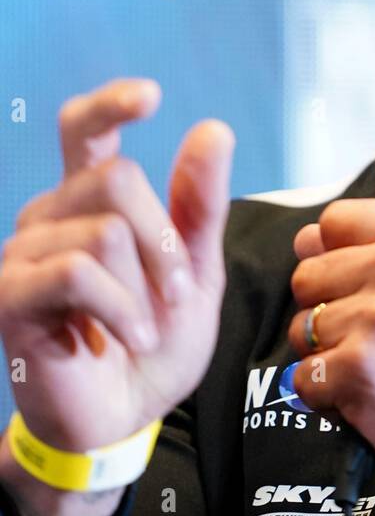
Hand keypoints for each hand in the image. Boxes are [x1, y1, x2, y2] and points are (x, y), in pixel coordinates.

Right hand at [0, 78, 234, 454]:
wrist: (124, 417)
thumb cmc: (153, 341)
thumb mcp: (195, 270)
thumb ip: (200, 204)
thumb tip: (213, 130)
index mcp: (91, 201)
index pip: (85, 130)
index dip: (111, 105)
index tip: (150, 98)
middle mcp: (50, 216)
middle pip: (117, 179)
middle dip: (165, 241)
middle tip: (177, 294)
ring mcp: (23, 253)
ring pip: (104, 231)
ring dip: (146, 288)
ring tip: (146, 326)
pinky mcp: (10, 295)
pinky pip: (77, 272)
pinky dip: (120, 308)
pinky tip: (127, 337)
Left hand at [287, 199, 374, 501]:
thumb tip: (306, 241)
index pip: (334, 221)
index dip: (334, 255)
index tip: (352, 282)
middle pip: (309, 274)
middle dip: (327, 308)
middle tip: (370, 336)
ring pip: (303, 327)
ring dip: (328, 354)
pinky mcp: (358, 369)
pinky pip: (303, 378)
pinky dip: (326, 395)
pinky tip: (367, 395)